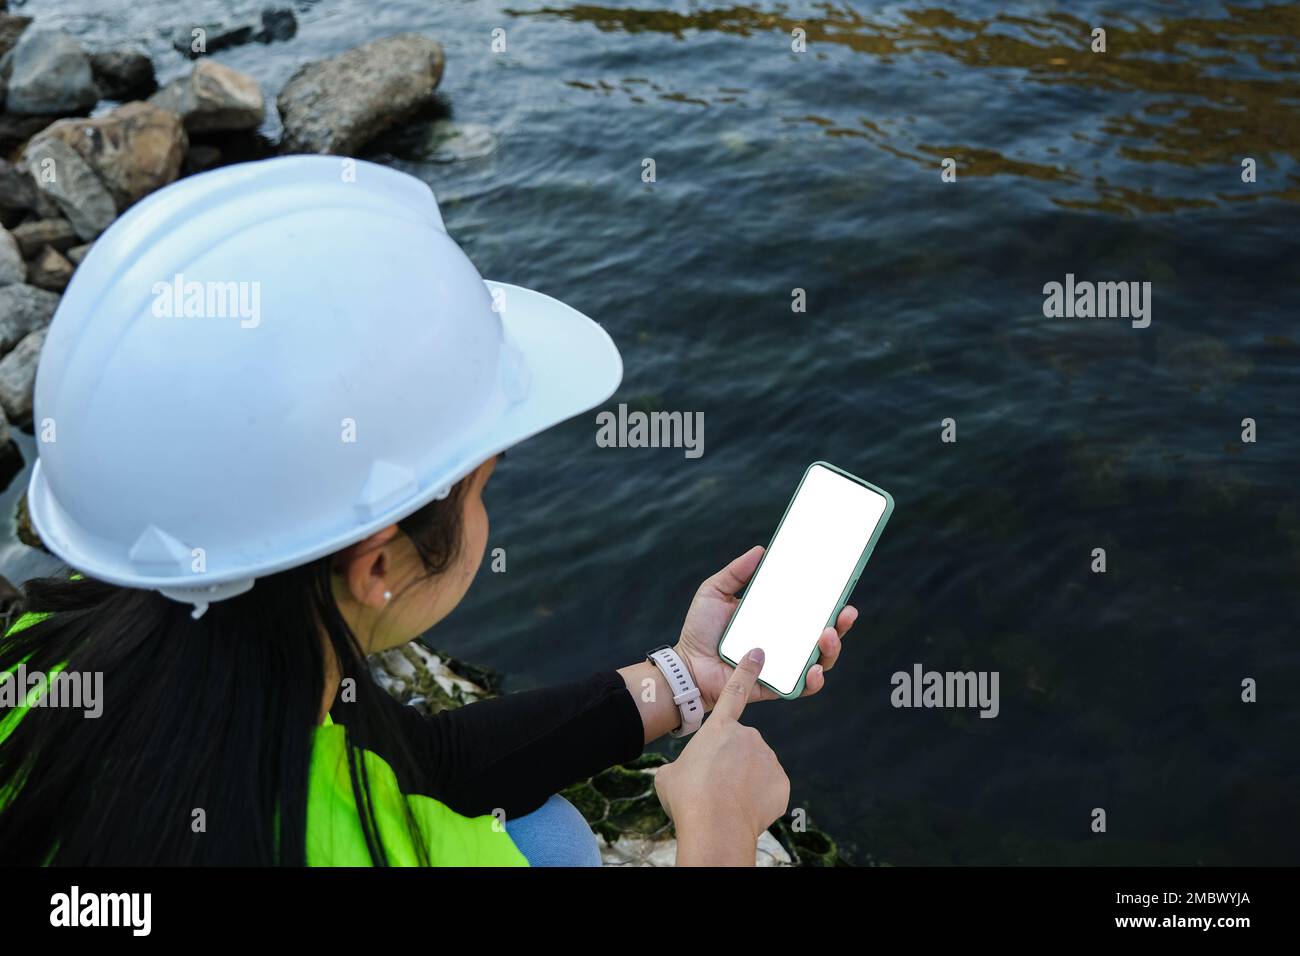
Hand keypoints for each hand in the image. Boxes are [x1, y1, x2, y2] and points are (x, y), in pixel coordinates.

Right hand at [655, 648, 788, 864]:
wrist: (715, 827)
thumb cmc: (688, 798)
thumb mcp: (669, 776)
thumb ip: (681, 765)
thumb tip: (681, 771)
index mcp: (719, 729)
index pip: (735, 692)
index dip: (745, 671)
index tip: (758, 652)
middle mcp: (748, 736)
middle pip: (741, 747)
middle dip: (731, 763)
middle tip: (714, 785)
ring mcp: (767, 759)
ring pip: (756, 769)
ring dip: (744, 782)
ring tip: (725, 801)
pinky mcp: (781, 784)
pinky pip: (769, 789)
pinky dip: (758, 799)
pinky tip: (742, 810)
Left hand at [674, 546, 857, 709]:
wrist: (687, 665)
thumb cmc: (700, 630)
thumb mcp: (715, 592)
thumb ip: (736, 572)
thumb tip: (761, 549)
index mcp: (775, 618)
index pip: (810, 608)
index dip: (830, 599)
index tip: (842, 586)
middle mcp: (785, 642)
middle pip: (824, 634)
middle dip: (842, 624)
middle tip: (845, 611)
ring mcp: (783, 665)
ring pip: (821, 660)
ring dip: (832, 649)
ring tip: (827, 635)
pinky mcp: (777, 687)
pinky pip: (802, 688)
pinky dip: (813, 681)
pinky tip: (814, 669)